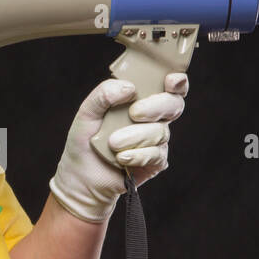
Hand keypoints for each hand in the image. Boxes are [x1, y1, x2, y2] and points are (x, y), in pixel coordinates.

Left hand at [48, 72, 188, 222]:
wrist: (81, 177)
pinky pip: (156, 154)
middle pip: (173, 105)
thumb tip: (130, 87)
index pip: (168, 87)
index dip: (178, 82)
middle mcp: (153, 119)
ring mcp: (156, 141)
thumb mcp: (87, 112)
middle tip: (135, 113)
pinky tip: (121, 158)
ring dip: (136, 136)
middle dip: (157, 107)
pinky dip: (138, 155)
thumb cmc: (84, 141)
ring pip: (161, 131)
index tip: (171, 81)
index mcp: (140, 100)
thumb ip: (104, 94)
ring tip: (112, 143)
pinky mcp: (156, 162)